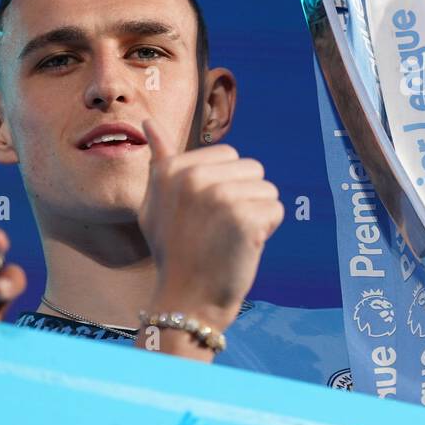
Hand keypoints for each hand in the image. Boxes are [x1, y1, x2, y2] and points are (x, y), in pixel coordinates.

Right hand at [137, 119, 283, 346]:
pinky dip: (267, 231)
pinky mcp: (245, 217)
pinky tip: (242, 247)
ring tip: (229, 238)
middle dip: (244, 197)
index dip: (225, 185)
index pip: (228, 155)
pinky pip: (276, 209)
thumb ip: (159, 161)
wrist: (186, 301)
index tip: (203, 215)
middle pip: (252, 168)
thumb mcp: (155, 204)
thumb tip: (148, 123)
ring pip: (267, 189)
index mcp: (173, 170)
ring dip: (257, 214)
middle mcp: (194, 178)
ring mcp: (220, 196)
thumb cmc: (175, 252)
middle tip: (218, 229)